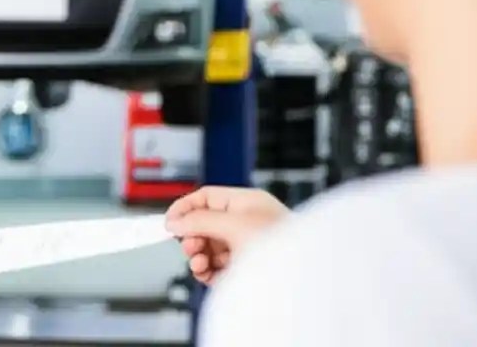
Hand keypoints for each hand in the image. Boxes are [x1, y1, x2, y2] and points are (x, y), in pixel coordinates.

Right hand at [164, 186, 289, 284]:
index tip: (169, 221)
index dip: (185, 207)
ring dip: (198, 256)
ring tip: (198, 263)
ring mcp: (245, 248)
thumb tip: (176, 222)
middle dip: (192, 237)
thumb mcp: (234, 224)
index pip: (207, 198)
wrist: (306, 277)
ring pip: (209, 249)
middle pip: (204, 225)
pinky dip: (206, 271)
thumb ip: (200, 221)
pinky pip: (216, 268)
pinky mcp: (244, 271)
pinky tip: (204, 273)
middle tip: (189, 246)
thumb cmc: (283, 244)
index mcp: (247, 204)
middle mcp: (246, 224)